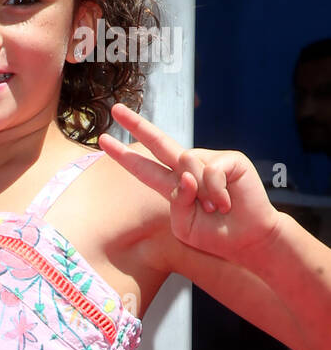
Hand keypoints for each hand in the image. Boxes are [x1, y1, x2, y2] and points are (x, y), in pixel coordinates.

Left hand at [98, 104, 281, 261]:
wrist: (247, 241)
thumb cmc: (214, 235)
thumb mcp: (183, 225)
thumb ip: (175, 201)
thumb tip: (184, 175)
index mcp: (171, 184)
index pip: (142, 167)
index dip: (122, 155)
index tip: (103, 141)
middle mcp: (187, 168)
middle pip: (157, 142)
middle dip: (135, 124)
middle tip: (115, 109)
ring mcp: (208, 160)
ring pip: (185, 162)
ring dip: (199, 192)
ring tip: (214, 207)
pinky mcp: (230, 159)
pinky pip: (210, 169)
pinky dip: (216, 191)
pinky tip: (226, 203)